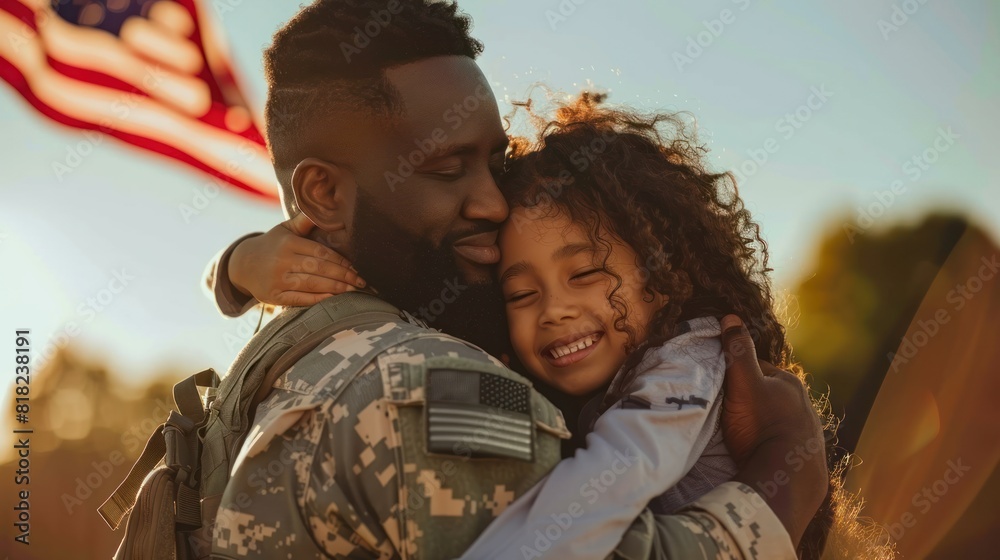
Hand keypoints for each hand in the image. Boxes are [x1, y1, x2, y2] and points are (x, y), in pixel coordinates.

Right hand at [228, 213, 365, 306]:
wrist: (242, 265)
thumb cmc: (272, 245)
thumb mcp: (285, 229)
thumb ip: (305, 221)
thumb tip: (328, 206)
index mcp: (288, 243)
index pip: (320, 252)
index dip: (340, 260)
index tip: (356, 267)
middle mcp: (282, 261)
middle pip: (319, 269)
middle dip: (343, 276)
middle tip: (362, 281)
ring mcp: (277, 280)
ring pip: (312, 284)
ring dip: (335, 288)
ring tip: (354, 290)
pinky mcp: (274, 296)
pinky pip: (300, 299)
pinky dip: (318, 299)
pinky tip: (333, 299)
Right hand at [719, 315, 826, 545]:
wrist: (785, 474)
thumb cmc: (761, 424)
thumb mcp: (743, 383)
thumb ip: (738, 351)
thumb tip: (730, 316)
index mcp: (789, 382)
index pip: (758, 369)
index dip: (736, 375)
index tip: (720, 386)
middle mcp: (804, 402)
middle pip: (769, 394)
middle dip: (751, 399)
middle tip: (729, 411)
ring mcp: (808, 430)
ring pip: (778, 417)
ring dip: (762, 422)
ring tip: (743, 434)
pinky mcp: (807, 455)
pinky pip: (785, 441)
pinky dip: (772, 441)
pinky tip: (760, 450)